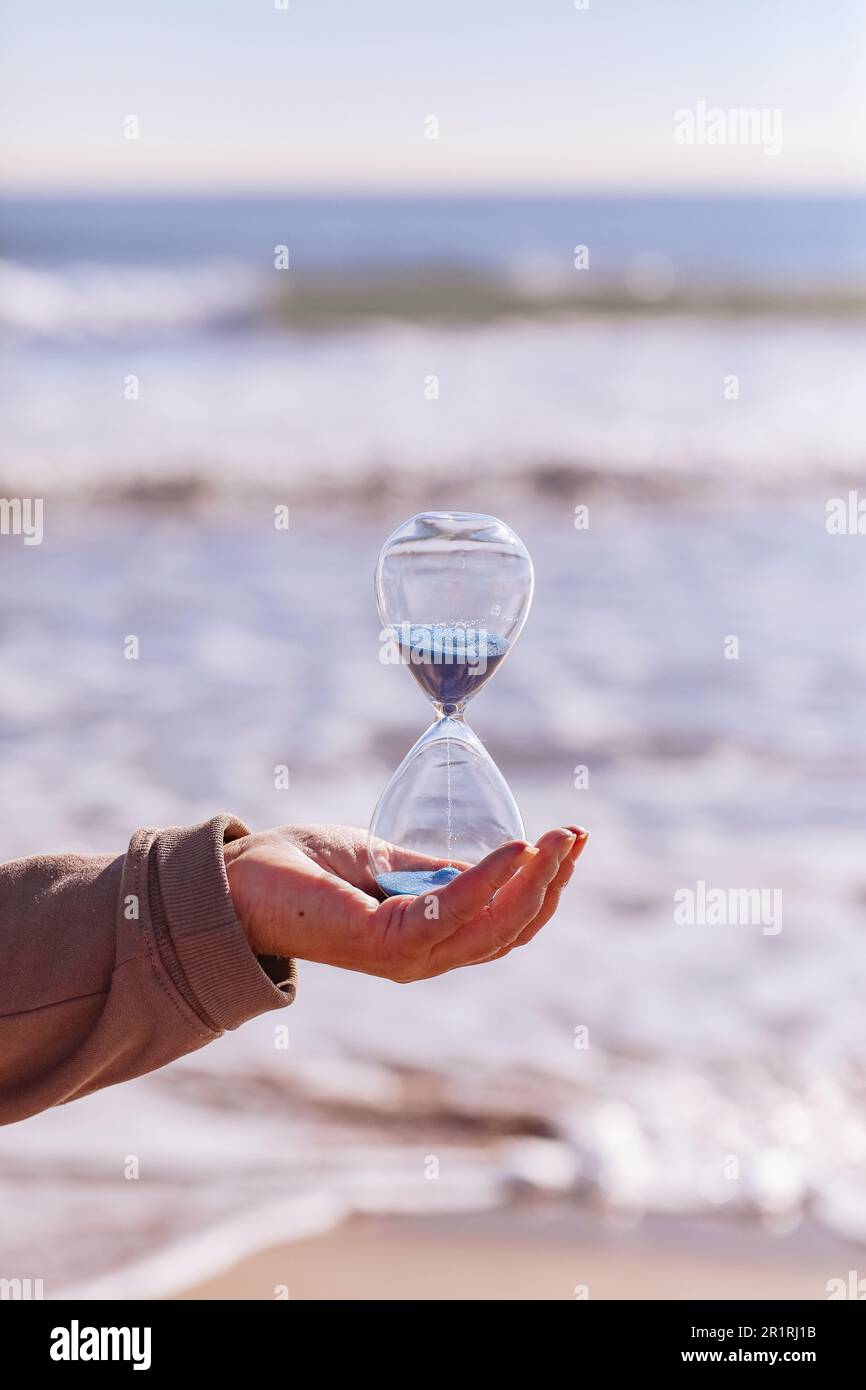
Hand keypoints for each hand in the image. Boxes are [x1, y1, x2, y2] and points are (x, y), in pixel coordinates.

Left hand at [224, 823, 587, 982]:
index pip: (504, 926)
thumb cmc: (303, 869)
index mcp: (426, 939)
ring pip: (493, 927)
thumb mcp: (385, 861)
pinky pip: (454, 910)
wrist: (236, 879)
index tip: (570, 841)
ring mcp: (406, 956)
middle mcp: (423, 957)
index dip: (544, 888)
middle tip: (575, 836)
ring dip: (533, 880)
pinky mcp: (385, 942)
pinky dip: (489, 879)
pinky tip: (515, 849)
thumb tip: (492, 862)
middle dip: (551, 884)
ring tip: (558, 839)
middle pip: (510, 931)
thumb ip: (434, 871)